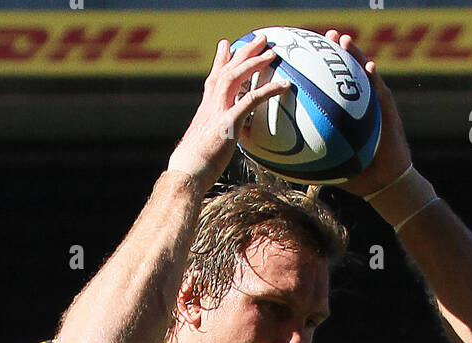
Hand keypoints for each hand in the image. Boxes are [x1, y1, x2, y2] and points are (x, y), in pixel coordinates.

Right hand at [168, 35, 290, 189]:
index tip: (226, 46)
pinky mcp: (228, 122)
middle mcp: (211, 105)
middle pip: (226, 69)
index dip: (221, 61)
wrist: (187, 173)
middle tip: (259, 39)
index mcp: (205, 110)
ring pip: (235, 75)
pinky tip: (284, 85)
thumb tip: (217, 148)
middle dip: (242, 52)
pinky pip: (251, 99)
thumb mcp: (203, 149)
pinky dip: (268, 89)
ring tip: (271, 52)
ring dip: (254, 61)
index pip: (213, 79)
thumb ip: (213, 141)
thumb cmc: (194, 169)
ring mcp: (218, 111)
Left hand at [323, 30, 412, 197]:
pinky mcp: (388, 111)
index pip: (333, 88)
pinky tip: (369, 67)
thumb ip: (307, 160)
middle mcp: (360, 105)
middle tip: (326, 36)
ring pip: (364, 75)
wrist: (384, 182)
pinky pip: (381, 92)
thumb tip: (279, 164)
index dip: (321, 71)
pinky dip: (374, 80)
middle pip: (348, 73)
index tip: (307, 55)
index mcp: (345, 114)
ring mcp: (375, 105)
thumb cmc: (357, 175)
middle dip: (337, 53)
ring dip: (355, 56)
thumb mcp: (327, 167)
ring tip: (344, 40)